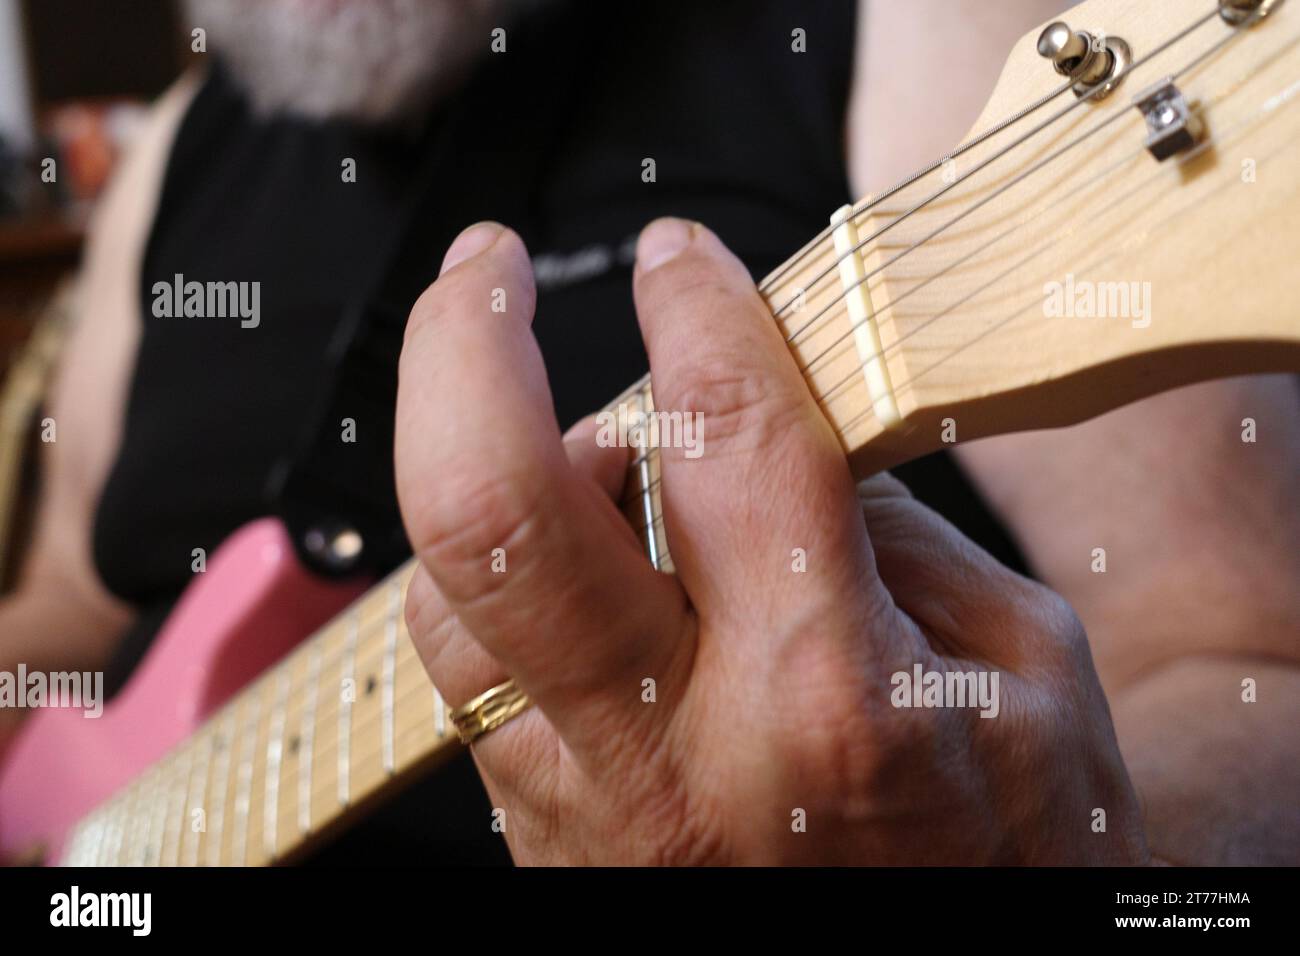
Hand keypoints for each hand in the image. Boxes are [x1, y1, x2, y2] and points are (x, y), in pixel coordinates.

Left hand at [394, 218, 1149, 864]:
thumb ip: (891, 528)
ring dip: (504, 476)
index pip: (725, 439)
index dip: (695, 308)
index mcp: (830, 698)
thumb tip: (773, 419)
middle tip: (482, 270)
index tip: (678, 256)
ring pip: (456, 588)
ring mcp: (585, 805)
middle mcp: (676, 753)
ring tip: (612, 467)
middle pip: (495, 513)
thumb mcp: (1024, 664)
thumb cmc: (1015, 843)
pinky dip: (510, 575)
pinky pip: (474, 666)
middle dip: (463, 348)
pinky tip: (592, 564)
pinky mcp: (542, 833)